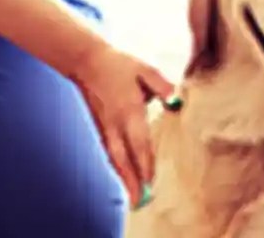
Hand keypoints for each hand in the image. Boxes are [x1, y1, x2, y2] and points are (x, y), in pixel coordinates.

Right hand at [66, 41, 175, 208]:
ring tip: (132, 197)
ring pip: (114, 157)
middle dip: (132, 181)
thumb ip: (162, 86)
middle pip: (123, 157)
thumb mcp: (145, 69)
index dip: (144, 163)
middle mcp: (115, 122)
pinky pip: (108, 151)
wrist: (87, 61)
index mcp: (129, 109)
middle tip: (139, 202)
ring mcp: (105, 126)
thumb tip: (176, 102)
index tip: (150, 181)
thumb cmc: (119, 64)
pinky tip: (122, 176)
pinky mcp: (100, 126)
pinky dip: (116, 167)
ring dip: (123, 178)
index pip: (138, 142)